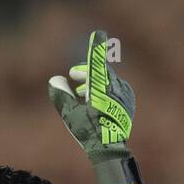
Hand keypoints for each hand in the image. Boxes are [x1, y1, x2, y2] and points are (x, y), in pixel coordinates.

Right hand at [49, 29, 140, 183]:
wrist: (109, 150)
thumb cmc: (88, 132)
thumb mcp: (70, 114)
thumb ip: (62, 94)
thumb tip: (55, 79)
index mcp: (101, 88)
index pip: (97, 63)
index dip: (96, 48)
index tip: (99, 33)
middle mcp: (115, 88)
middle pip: (100, 72)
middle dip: (85, 73)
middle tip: (73, 75)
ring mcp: (124, 95)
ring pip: (107, 80)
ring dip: (93, 83)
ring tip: (81, 94)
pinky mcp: (128, 102)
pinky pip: (115, 88)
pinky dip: (104, 90)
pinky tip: (96, 101)